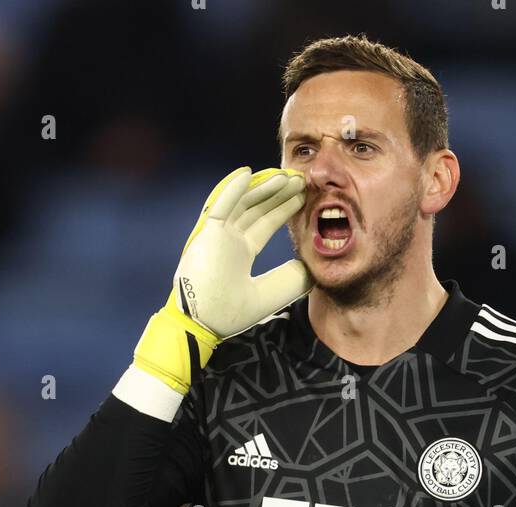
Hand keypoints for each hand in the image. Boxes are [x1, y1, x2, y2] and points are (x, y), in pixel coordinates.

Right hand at [134, 166, 310, 390]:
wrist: (204, 323)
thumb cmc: (231, 313)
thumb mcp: (271, 294)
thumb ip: (291, 279)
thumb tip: (312, 265)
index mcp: (242, 253)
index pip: (265, 224)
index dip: (283, 209)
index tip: (303, 196)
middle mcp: (230, 240)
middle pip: (256, 209)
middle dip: (277, 193)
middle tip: (300, 178)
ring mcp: (217, 235)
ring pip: (242, 204)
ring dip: (263, 188)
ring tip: (285, 177)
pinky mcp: (206, 234)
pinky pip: (220, 207)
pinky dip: (232, 190)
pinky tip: (247, 174)